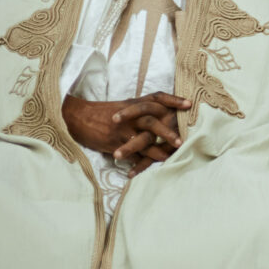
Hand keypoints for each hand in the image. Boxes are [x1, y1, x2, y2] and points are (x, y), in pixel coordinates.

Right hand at [62, 92, 190, 172]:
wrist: (80, 118)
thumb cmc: (106, 112)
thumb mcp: (126, 105)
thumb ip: (145, 108)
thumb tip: (168, 113)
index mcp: (136, 104)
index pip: (158, 97)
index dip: (174, 100)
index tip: (189, 104)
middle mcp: (131, 116)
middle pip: (152, 122)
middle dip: (167, 133)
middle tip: (180, 142)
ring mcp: (122, 130)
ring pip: (142, 141)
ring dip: (155, 151)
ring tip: (166, 158)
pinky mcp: (113, 143)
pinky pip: (129, 155)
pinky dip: (137, 163)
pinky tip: (144, 170)